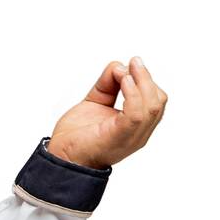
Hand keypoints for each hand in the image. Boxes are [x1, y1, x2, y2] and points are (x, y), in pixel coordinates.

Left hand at [45, 57, 166, 168]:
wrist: (61, 157)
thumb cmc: (76, 136)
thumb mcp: (95, 103)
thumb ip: (107, 85)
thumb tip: (118, 66)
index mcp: (135, 126)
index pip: (154, 100)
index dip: (145, 79)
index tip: (130, 64)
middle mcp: (139, 133)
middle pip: (158, 101)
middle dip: (147, 78)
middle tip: (133, 62)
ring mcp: (132, 136)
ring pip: (152, 106)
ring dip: (142, 82)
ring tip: (127, 70)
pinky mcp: (120, 137)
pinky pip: (136, 114)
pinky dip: (133, 95)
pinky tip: (124, 82)